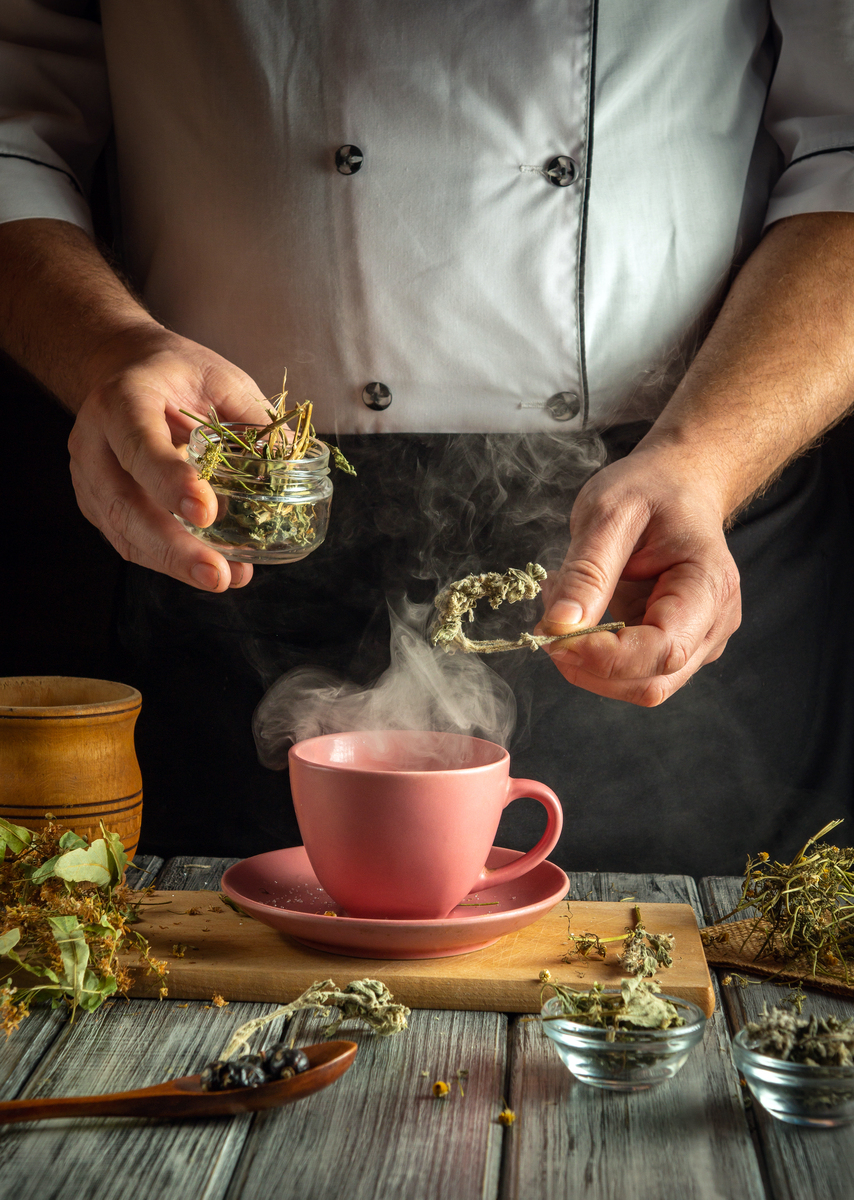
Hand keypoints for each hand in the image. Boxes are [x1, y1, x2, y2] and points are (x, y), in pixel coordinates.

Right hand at [68, 328, 269, 589]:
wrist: (125, 369)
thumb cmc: (175, 373)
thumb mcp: (219, 377)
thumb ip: (251, 418)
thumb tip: (293, 464)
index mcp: (123, 400)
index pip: (139, 444)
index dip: (169, 480)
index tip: (206, 512)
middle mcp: (95, 441)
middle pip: (124, 504)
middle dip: (172, 547)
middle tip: (217, 573)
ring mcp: (91, 477)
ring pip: (125, 532)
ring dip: (173, 563)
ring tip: (221, 578)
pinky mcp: (98, 504)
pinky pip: (129, 540)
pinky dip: (167, 560)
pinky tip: (206, 569)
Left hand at [540, 445, 740, 704]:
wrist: (678, 486)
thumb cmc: (650, 491)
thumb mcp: (610, 513)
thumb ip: (587, 572)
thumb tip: (559, 626)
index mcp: (710, 586)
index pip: (663, 650)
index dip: (607, 657)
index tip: (555, 635)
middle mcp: (713, 624)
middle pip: (651, 682)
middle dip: (589, 665)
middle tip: (547, 622)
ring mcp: (698, 642)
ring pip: (638, 685)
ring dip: (587, 662)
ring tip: (563, 606)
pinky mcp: (674, 647)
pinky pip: (630, 672)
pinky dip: (593, 655)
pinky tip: (579, 614)